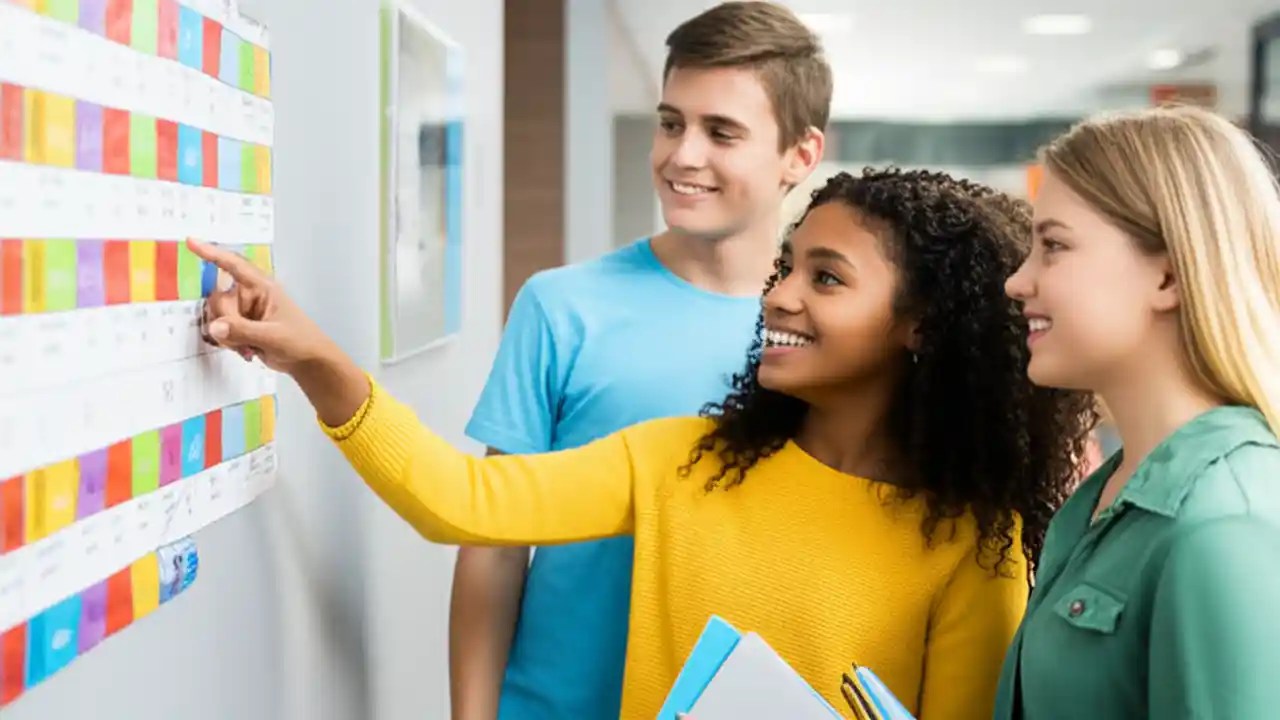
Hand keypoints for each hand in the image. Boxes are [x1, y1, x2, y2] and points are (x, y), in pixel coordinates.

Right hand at [188, 238, 334, 374]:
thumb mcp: (272, 336)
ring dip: (228, 335)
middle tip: (244, 336)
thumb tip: (215, 326)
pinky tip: (248, 349)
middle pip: (218, 299)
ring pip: (217, 317)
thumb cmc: (299, 341)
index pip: (234, 265)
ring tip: (251, 344)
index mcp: (263, 287)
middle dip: (225, 320)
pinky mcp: (240, 326)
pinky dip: (229, 342)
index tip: (191, 242)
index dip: (212, 253)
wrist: (307, 360)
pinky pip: (221, 330)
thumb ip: (242, 331)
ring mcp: (244, 312)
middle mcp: (250, 295)